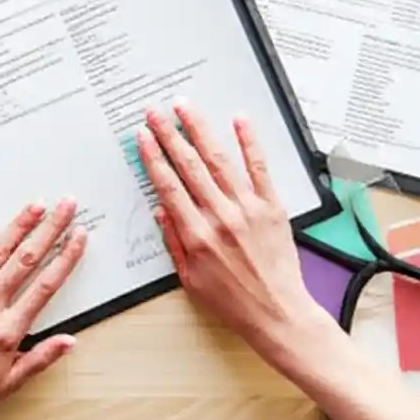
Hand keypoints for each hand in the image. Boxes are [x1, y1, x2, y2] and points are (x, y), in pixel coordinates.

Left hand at [0, 200, 87, 419]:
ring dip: (19, 226)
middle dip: (50, 229)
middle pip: (26, 260)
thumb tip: (69, 340)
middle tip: (65, 205)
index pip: (46, 285)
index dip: (66, 257)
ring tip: (35, 205)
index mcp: (8, 330)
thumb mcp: (9, 383)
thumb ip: (42, 358)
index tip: (78, 237)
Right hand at [137, 102, 331, 365]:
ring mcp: (248, 209)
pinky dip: (249, 141)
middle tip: (155, 111)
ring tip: (185, 107)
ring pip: (219, 160)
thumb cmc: (232, 301)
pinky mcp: (272, 207)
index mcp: (196, 235)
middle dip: (169, 134)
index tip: (142, 136)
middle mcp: (220, 217)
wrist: (277, 313)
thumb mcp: (190, 279)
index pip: (168, 186)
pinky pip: (259, 168)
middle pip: (188, 166)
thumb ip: (174, 242)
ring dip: (199, 129)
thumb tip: (161, 209)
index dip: (153, 157)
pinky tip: (238, 120)